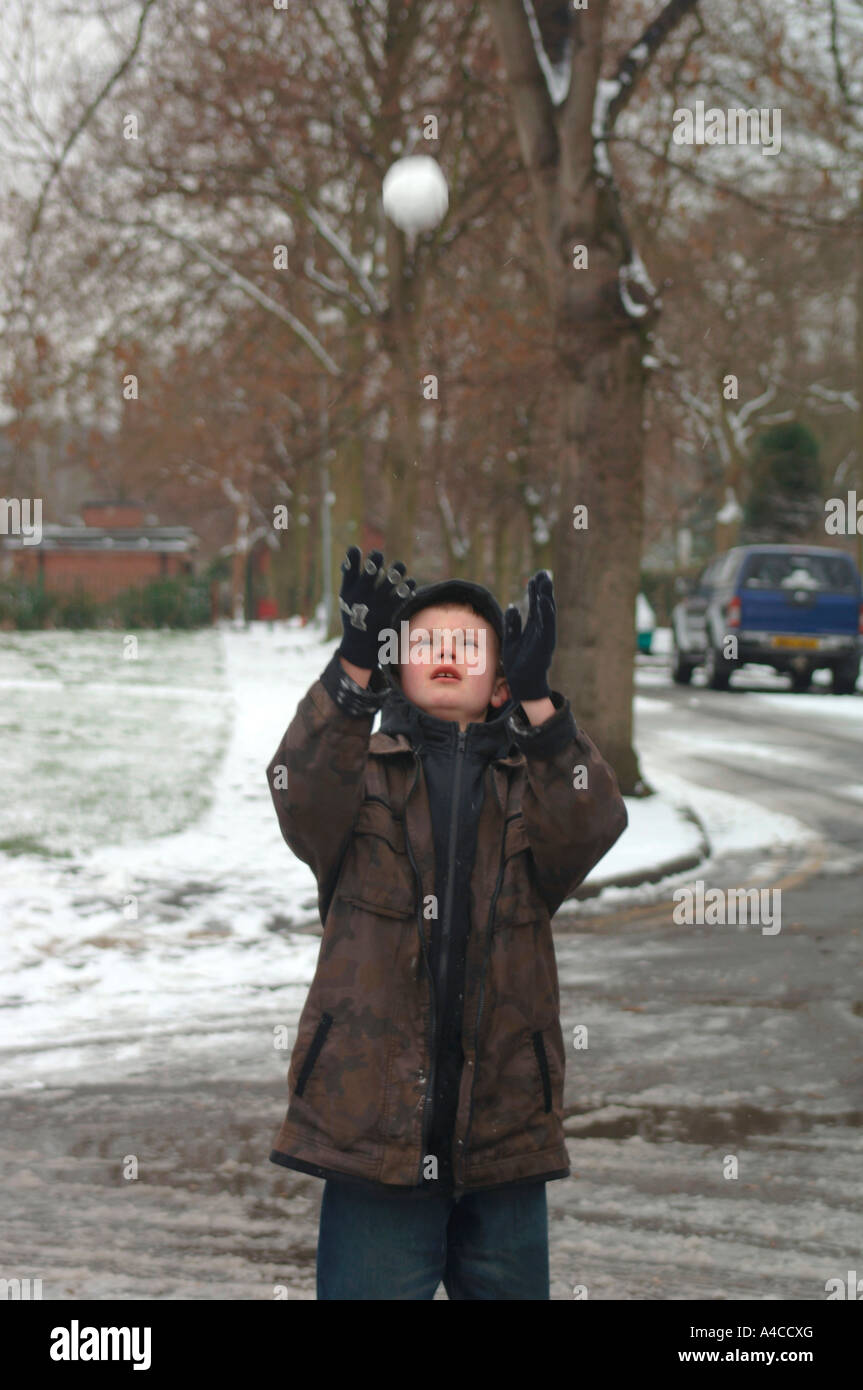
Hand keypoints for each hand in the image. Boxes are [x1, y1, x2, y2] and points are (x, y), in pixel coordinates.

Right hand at [337, 547, 415, 669]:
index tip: (357, 549)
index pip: (349, 571)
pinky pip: (402, 595)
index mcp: (349, 592)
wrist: (361, 646)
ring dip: (396, 571)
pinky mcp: (389, 613)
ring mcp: (376, 605)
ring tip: (400, 567)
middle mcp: (361, 597)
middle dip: (375, 560)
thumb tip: (353, 550)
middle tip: (378, 554)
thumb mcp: (345, 597)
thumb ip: (349, 575)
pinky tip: (409, 584)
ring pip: (389, 582)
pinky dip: (408, 587)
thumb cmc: (354, 615)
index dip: (353, 558)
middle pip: (369, 574)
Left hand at [502, 571, 555, 702]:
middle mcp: (542, 631)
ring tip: (545, 582)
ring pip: (546, 614)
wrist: (524, 685)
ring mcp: (545, 637)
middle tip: (543, 572)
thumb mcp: (511, 640)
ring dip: (546, 597)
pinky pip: (546, 627)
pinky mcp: (544, 645)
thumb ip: (512, 624)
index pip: (535, 606)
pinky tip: (544, 601)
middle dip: (543, 590)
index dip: (535, 591)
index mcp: (534, 628)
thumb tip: (512, 606)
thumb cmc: (518, 664)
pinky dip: (546, 614)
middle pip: (543, 606)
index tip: (535, 576)